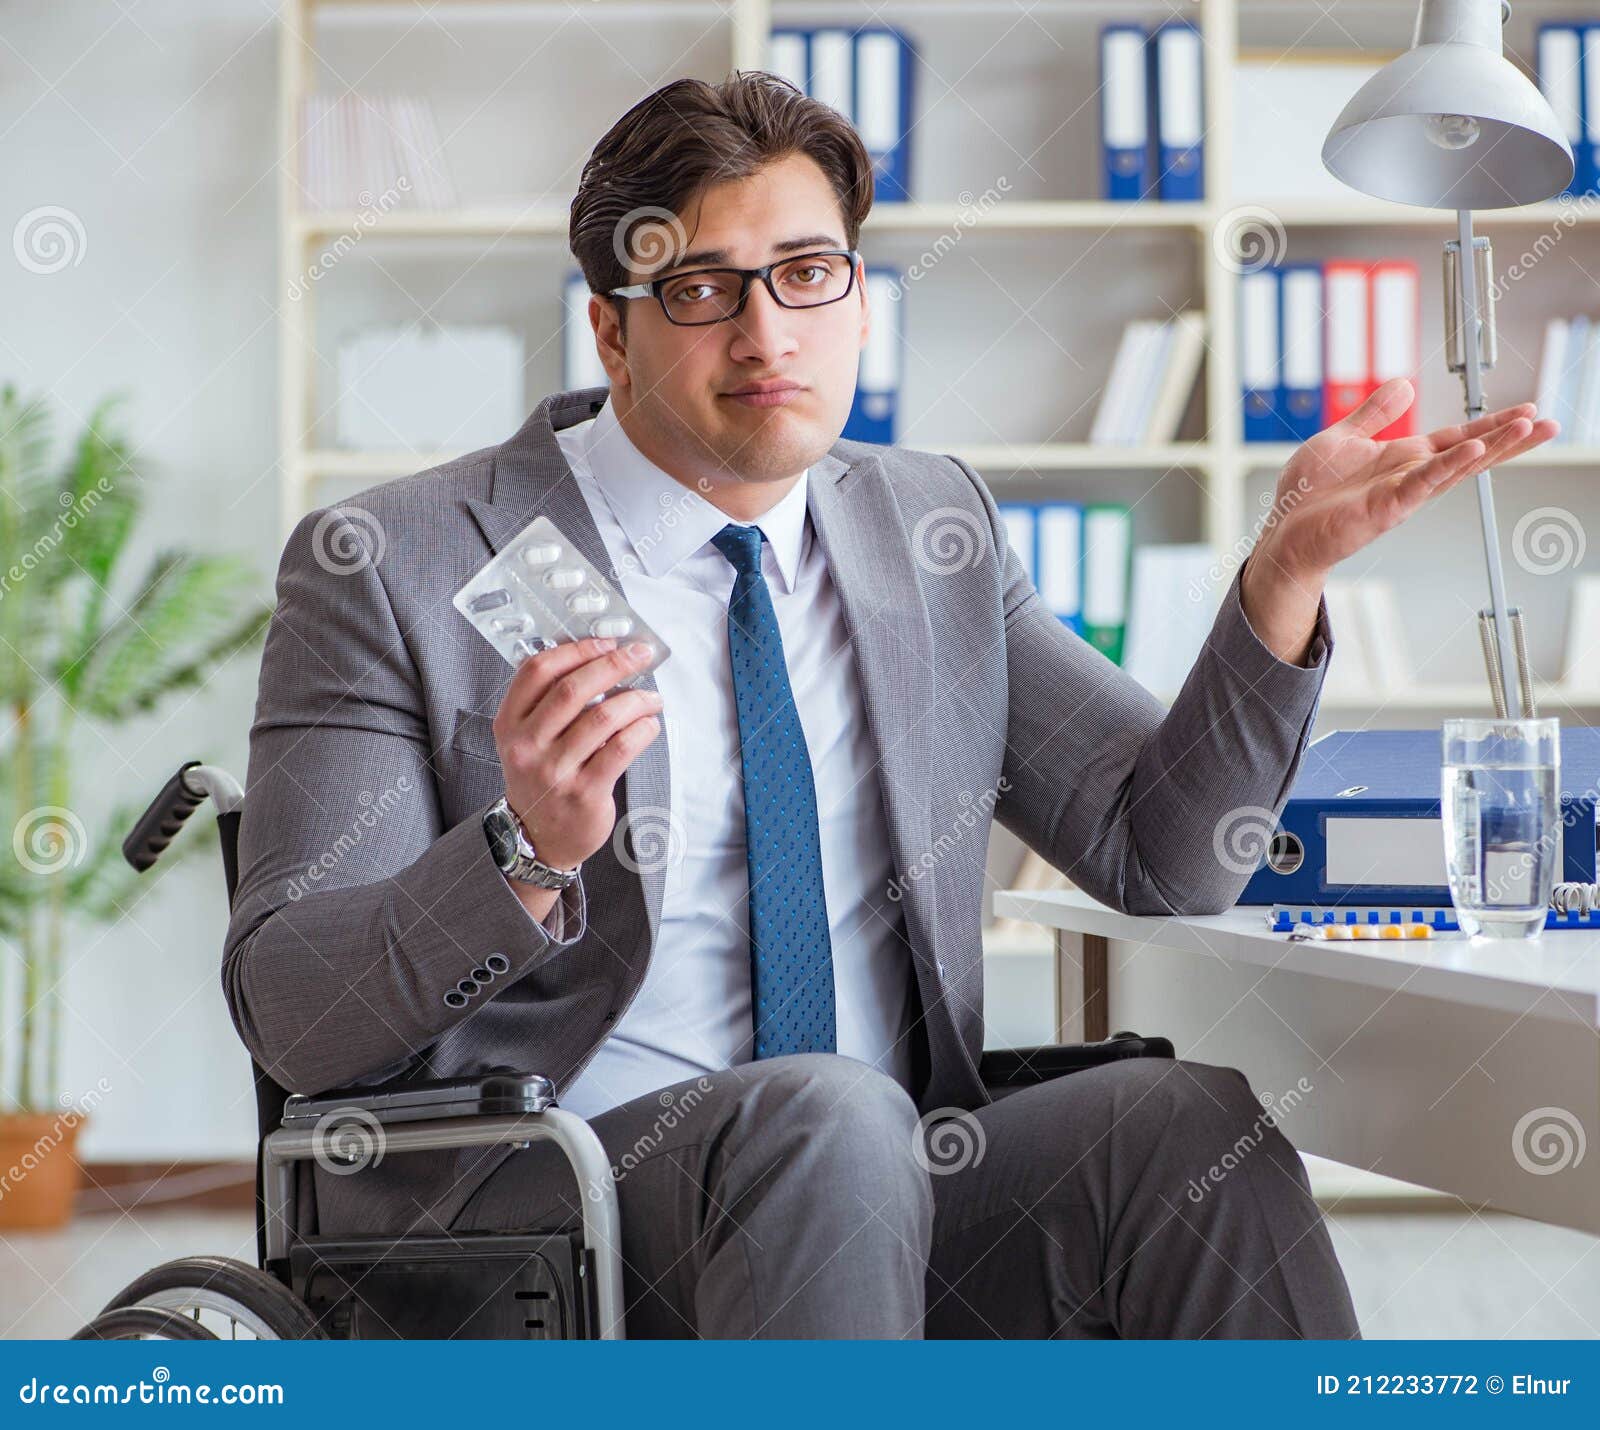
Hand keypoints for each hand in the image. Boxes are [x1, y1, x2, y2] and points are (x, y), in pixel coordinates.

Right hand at [492, 635, 663, 870]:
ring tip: (652, 697)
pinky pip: (621, 749)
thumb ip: (550, 704)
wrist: (539, 838)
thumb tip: (600, 660)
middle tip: (640, 655)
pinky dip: (643, 729)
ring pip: (603, 717)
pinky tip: (650, 724)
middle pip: (573, 689)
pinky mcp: (585, 792)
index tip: (606, 642)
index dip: (576, 649)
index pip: (537, 671)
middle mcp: (527, 746)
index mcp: (510, 724)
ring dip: (636, 699)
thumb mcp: (528, 740)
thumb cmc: (542, 779)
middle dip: (614, 664)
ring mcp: (555, 771)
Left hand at [1238, 380, 1558, 665]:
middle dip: (1510, 438)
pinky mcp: (1385, 508)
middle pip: (1471, 453)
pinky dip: (1447, 467)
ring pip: (1456, 467)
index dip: (1493, 424)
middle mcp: (1411, 476)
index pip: (1459, 438)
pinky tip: (1475, 452)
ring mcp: (1402, 493)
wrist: (1285, 527)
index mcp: (1404, 458)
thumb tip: (1405, 384)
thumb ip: (1374, 413)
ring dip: (1493, 448)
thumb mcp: (1343, 438)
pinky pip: (1422, 484)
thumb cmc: (1311, 491)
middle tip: (1549, 422)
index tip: (1529, 409)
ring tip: (1527, 429)